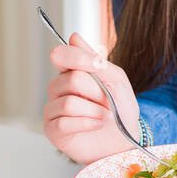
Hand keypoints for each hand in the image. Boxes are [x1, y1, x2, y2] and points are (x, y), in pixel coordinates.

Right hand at [43, 32, 141, 163]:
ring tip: (103, 115)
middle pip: (72, 79)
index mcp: (71, 72)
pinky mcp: (52, 129)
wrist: (124, 139)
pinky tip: (96, 124)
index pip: (60, 55)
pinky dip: (87, 123)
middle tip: (107, 101)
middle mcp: (58, 88)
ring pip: (69, 102)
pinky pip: (64, 121)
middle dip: (97, 92)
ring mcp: (52, 109)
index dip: (78, 57)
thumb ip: (95, 60)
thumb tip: (74, 37)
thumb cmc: (119, 109)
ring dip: (94, 110)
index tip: (99, 65)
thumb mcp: (115, 80)